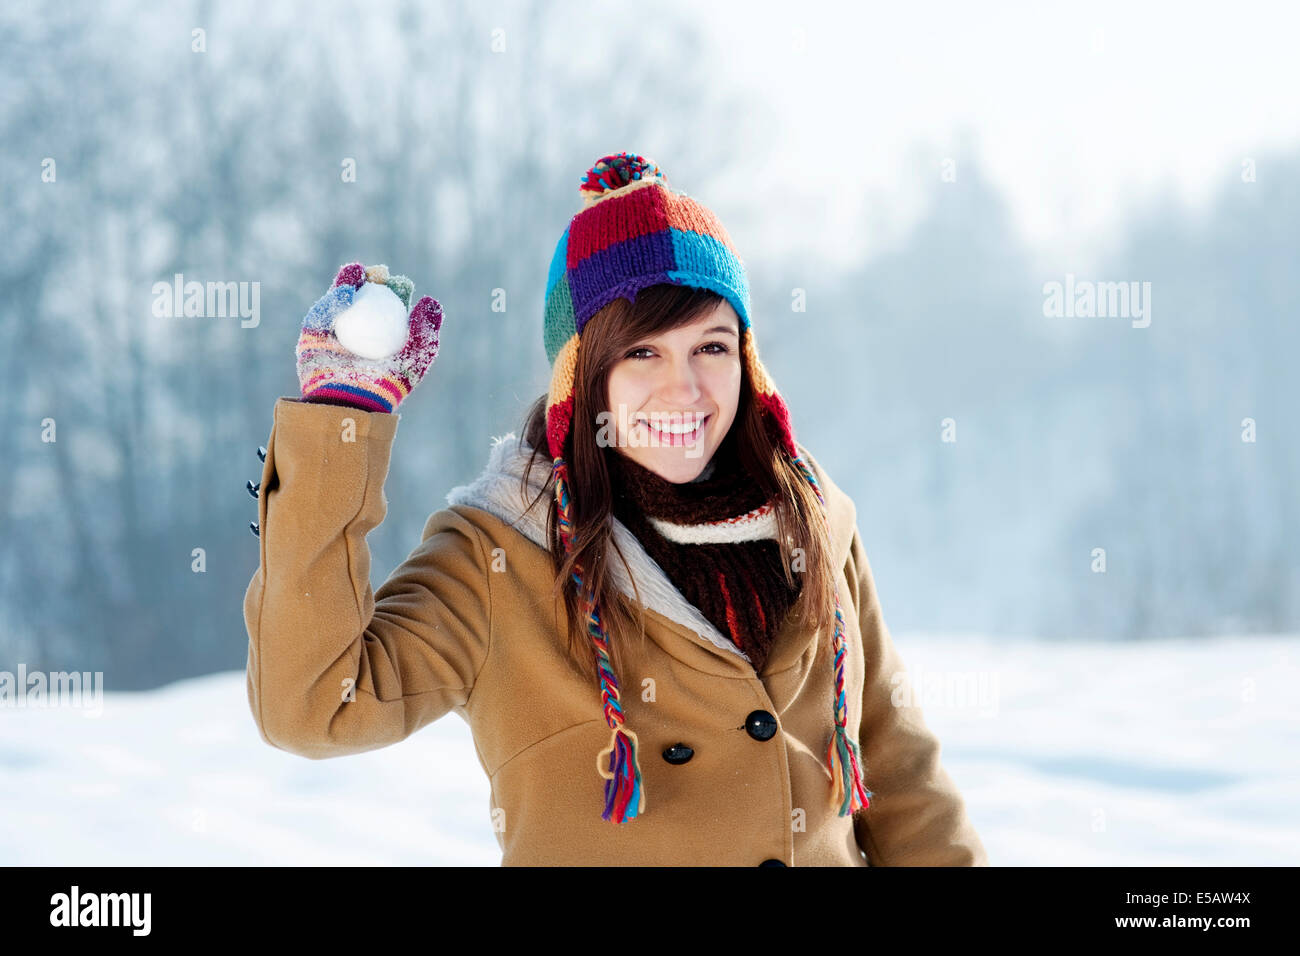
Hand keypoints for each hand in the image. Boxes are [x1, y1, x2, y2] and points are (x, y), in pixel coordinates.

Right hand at [295, 262, 442, 412]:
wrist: (353, 406)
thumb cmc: (388, 387)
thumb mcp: (415, 360)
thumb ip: (425, 332)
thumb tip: (431, 301)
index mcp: (382, 336)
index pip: (388, 306)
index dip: (395, 291)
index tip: (401, 284)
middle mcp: (358, 332)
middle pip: (364, 298)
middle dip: (371, 282)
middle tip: (381, 275)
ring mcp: (333, 332)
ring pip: (340, 300)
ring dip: (349, 282)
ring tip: (360, 273)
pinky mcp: (311, 336)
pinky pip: (320, 314)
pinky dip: (332, 300)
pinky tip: (346, 292)